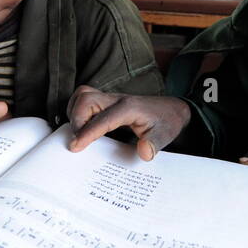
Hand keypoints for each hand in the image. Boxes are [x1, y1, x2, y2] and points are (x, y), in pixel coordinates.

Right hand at [67, 85, 190, 160]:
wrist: (172, 109)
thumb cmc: (166, 122)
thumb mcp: (165, 135)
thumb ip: (154, 144)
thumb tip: (144, 152)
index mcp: (129, 108)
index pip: (102, 119)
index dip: (86, 133)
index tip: (74, 147)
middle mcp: (117, 99)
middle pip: (87, 99)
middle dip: (76, 120)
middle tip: (77, 142)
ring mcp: (111, 98)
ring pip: (83, 95)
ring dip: (75, 113)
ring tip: (77, 134)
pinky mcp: (107, 101)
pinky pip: (85, 98)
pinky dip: (77, 110)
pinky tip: (81, 126)